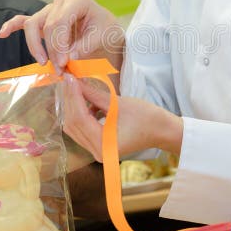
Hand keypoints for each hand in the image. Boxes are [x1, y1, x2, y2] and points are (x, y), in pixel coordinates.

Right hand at [0, 0, 123, 72]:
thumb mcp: (103, 36)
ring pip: (33, 24)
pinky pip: (24, 21)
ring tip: (42, 62)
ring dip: (35, 45)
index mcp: (77, 0)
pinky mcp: (43, 19)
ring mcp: (50, 9)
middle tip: (59, 69)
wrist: (105, 28)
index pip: (60, 22)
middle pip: (46, 25)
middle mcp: (61, 1)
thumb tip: (68, 56)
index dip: (58, 44)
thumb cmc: (105, 30)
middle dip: (50, 50)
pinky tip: (2, 34)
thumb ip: (85, 45)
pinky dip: (12, 26)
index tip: (64, 64)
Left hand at [62, 76, 182, 161]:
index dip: (73, 96)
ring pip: (74, 128)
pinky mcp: (98, 147)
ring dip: (74, 108)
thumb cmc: (146, 117)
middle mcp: (97, 152)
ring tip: (79, 89)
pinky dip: (81, 115)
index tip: (69, 78)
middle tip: (70, 81)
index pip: (79, 118)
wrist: (161, 131)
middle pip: (73, 125)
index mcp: (104, 144)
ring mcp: (97, 151)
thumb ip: (93, 94)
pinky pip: (81, 131)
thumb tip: (74, 81)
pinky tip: (89, 103)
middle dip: (70, 101)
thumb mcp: (118, 103)